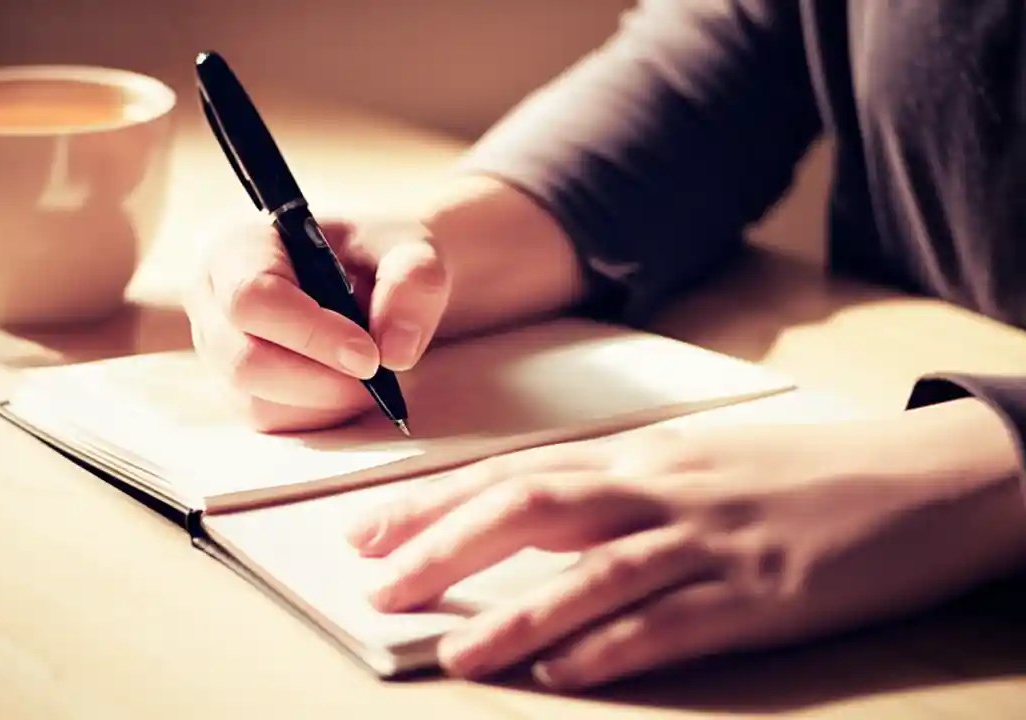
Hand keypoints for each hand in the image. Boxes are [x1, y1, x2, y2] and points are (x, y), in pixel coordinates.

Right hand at [186, 217, 450, 431]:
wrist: (376, 276)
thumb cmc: (380, 255)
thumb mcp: (411, 249)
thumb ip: (412, 283)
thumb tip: (395, 350)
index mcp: (237, 246)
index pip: (252, 297)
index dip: (309, 334)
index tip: (368, 356)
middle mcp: (211, 299)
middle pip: (245, 359)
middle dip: (320, 379)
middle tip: (377, 376)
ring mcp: (217, 350)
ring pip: (257, 400)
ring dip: (325, 402)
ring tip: (370, 378)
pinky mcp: (234, 391)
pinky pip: (269, 422)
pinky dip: (318, 416)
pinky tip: (349, 389)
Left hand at [347, 398, 1025, 688]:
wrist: (927, 478)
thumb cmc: (801, 473)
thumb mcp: (700, 462)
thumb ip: (618, 486)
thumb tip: (527, 520)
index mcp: (643, 456)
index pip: (516, 471)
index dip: (435, 502)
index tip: (368, 530)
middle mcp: (664, 489)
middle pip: (535, 507)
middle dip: (446, 545)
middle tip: (379, 584)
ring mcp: (713, 541)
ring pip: (593, 572)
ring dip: (516, 614)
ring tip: (454, 649)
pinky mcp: (763, 595)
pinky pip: (673, 623)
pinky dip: (612, 648)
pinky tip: (567, 671)